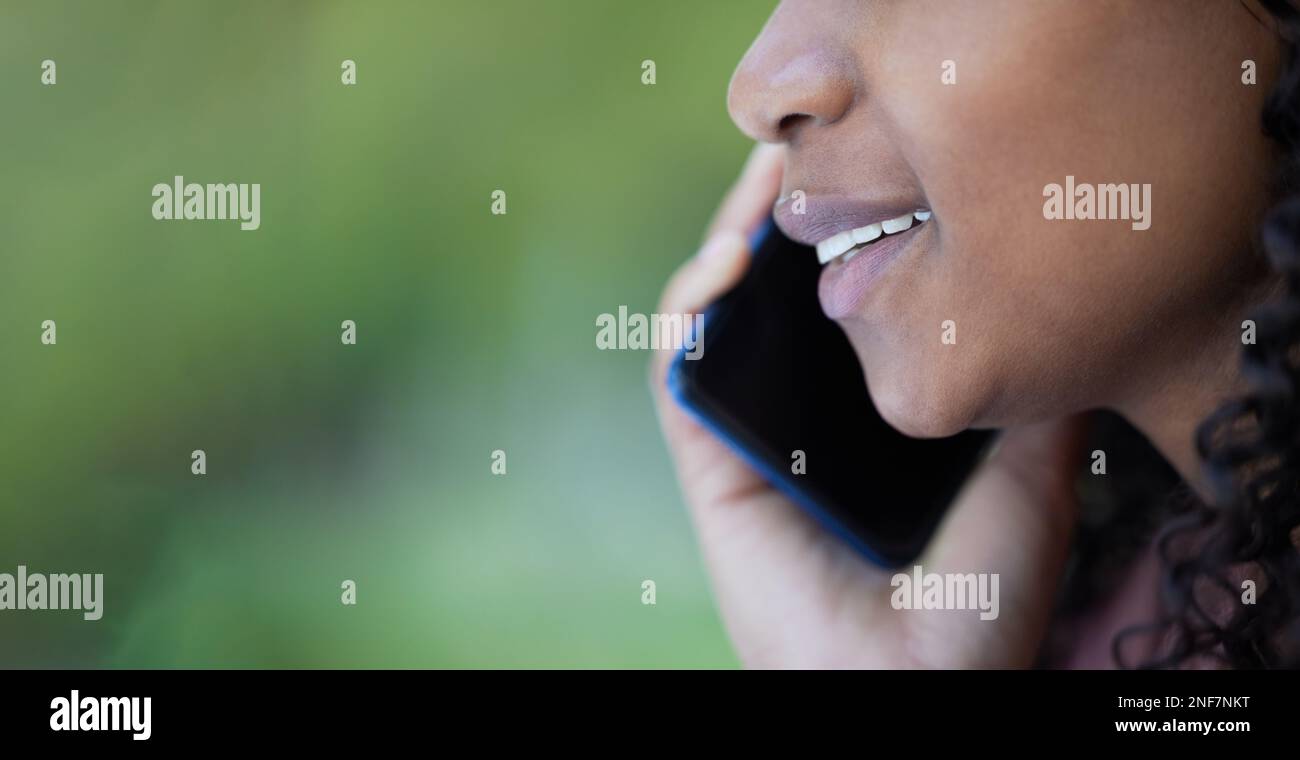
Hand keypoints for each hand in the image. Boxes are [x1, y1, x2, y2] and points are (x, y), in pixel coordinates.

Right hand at [650, 143, 1088, 667]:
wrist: (916, 683)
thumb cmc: (979, 600)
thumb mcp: (1033, 473)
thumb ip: (1033, 391)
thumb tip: (1054, 314)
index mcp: (868, 424)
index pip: (839, 313)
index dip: (842, 242)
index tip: (870, 180)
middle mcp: (802, 423)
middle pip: (773, 301)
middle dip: (780, 223)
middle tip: (801, 154)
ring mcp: (749, 438)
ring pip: (717, 319)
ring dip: (727, 244)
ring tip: (761, 182)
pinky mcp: (706, 461)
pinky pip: (677, 369)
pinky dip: (689, 307)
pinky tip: (728, 258)